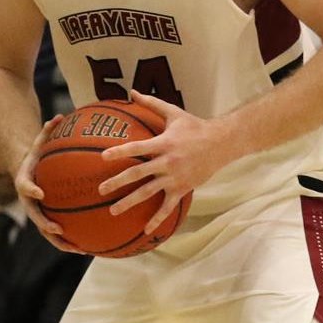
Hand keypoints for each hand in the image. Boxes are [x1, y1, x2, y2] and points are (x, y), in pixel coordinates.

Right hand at [14, 115, 82, 252]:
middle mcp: (29, 201)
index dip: (32, 191)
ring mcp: (38, 212)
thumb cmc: (37, 155)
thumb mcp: (40, 142)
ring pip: (47, 232)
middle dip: (46, 226)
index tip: (41, 193)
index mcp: (24, 182)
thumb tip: (59, 116)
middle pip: (35, 217)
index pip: (25, 187)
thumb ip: (47, 131)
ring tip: (79, 250)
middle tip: (58, 229)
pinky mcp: (48, 219)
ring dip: (61, 242)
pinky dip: (71, 241)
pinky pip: (60, 233)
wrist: (28, 170)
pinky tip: (89, 248)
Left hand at [100, 91, 225, 233]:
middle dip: (117, 182)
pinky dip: (156, 219)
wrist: (221, 144)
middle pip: (138, 174)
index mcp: (163, 143)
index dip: (120, 152)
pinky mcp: (182, 188)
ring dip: (129, 202)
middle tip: (100, 189)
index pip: (137, 148)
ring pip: (148, 192)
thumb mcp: (173, 113)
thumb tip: (131, 92)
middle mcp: (167, 162)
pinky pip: (167, 207)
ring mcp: (174, 178)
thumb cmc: (195, 127)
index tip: (103, 158)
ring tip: (113, 210)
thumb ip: (151, 104)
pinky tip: (145, 230)